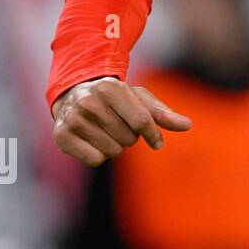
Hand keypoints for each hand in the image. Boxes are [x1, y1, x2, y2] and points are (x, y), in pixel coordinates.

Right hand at [51, 77, 191, 167]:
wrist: (73, 95)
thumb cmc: (115, 99)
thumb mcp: (139, 100)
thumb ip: (163, 114)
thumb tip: (187, 125)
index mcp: (112, 88)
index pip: (142, 122)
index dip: (153, 135)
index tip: (158, 142)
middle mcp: (90, 102)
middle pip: (128, 139)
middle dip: (129, 136)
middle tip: (117, 124)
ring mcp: (73, 118)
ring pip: (113, 151)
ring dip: (114, 146)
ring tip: (104, 130)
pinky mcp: (61, 136)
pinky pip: (95, 160)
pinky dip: (98, 155)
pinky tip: (91, 140)